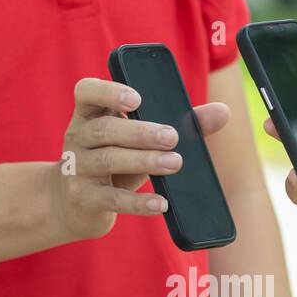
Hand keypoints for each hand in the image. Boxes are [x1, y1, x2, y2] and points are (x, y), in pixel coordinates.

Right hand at [52, 78, 229, 240]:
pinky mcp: (83, 199)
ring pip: (107, 160)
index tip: (137, 99)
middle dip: (140, 132)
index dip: (108, 92)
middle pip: (104, 129)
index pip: (86, 92)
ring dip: (143, 161)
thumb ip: (179, 124)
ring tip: (174, 163)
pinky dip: (138, 202)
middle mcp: (77, 137)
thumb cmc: (114, 163)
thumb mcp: (139, 141)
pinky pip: (111, 199)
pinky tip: (161, 203)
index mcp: (90, 114)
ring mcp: (76, 168)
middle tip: (172, 137)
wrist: (74, 205)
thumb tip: (222, 112)